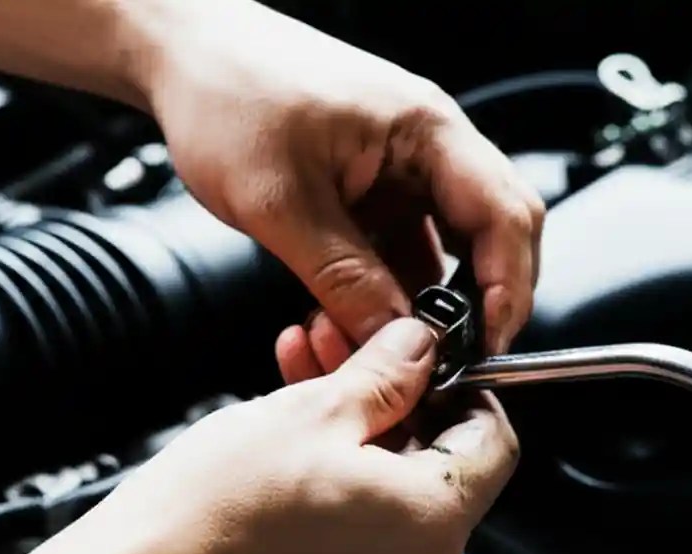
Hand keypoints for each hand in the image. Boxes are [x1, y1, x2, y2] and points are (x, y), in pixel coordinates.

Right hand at [89, 318, 517, 553]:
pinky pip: (365, 515)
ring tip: (313, 370)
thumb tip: (421, 345)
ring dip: (362, 420)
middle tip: (353, 348)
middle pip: (442, 458)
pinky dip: (342, 465)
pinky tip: (298, 418)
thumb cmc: (216, 509)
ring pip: (397, 482)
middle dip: (397, 394)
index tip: (429, 354)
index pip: (495, 438)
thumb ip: (388, 370)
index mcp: (433, 520)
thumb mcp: (318, 408)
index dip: (464, 383)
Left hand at [141, 0, 543, 353]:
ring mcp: (403, 166)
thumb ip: (344, 279)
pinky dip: (392, 285)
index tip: (486, 344)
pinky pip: (404, 245)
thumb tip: (395, 343)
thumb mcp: (281, 204)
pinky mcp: (375, 185)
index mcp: (426, 130)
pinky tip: (362, 315)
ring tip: (392, 343)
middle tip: (453, 358)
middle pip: (494, 232)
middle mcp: (428, 145)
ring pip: (448, 247)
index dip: (507, 288)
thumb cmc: (228, 95)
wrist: (184, 57)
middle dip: (480, 301)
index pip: (506, 214)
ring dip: (428, 300)